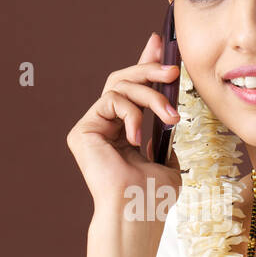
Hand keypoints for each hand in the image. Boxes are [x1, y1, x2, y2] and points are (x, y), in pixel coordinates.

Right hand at [66, 32, 183, 213]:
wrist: (137, 212)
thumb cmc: (153, 196)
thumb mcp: (168, 160)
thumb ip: (164, 136)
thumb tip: (169, 115)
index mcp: (123, 133)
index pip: (132, 91)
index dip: (144, 64)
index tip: (159, 44)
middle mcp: (105, 127)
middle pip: (122, 80)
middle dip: (149, 70)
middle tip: (172, 70)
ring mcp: (92, 128)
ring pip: (119, 87)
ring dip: (150, 96)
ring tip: (170, 115)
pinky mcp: (82, 130)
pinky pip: (110, 101)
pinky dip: (131, 113)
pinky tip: (137, 136)